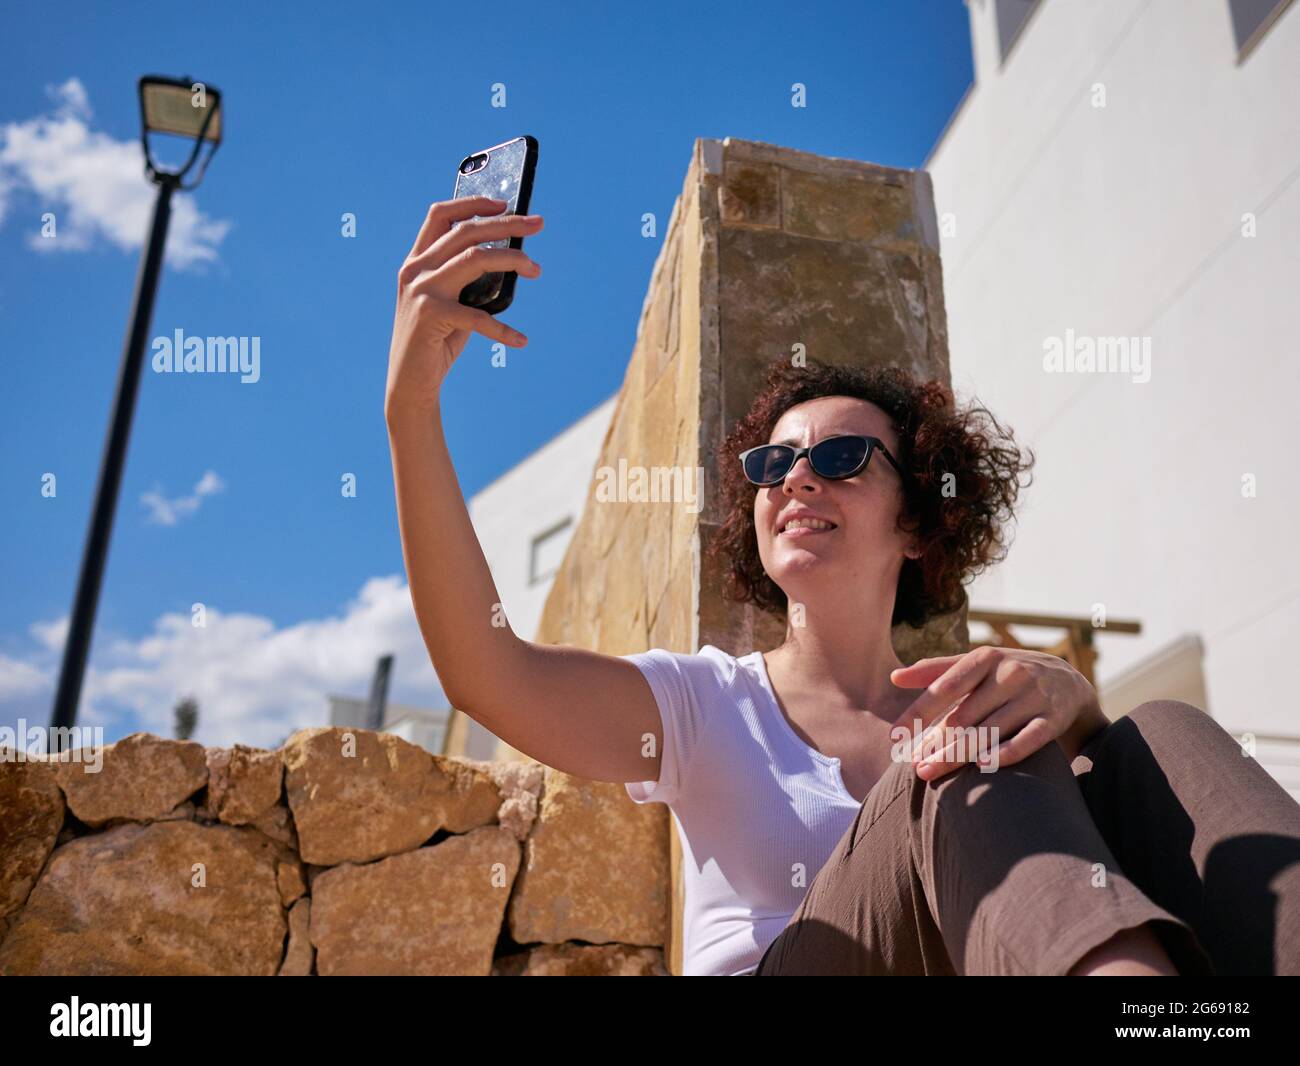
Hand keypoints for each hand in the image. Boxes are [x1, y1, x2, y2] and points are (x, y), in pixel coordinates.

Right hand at [385, 196, 543, 419]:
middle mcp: (415, 270)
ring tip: (536, 270)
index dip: (472, 203)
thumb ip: (467, 280)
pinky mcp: (431, 316)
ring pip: (475, 258)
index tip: (505, 203)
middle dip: (507, 224)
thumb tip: (511, 262)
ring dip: (513, 260)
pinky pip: (479, 317)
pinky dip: (504, 330)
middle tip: (538, 225)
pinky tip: (521, 341)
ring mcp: (422, 290)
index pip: (440, 216)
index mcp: (417, 261)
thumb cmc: (436, 340)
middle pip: (466, 232)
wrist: (409, 382)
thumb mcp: (450, 302)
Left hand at [889, 645, 1103, 780]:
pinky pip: (1028, 739)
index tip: (895, 734)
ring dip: (960, 754)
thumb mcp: (976, 664)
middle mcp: (1010, 674)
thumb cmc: (1007, 674)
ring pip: (991, 730)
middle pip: (965, 716)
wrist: (1068, 680)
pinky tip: (983, 765)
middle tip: (916, 766)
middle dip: (937, 743)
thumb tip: (894, 677)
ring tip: (933, 772)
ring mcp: (1033, 696)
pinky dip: (1006, 752)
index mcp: (985, 658)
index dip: (918, 711)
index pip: (945, 687)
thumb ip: (937, 670)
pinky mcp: (1053, 719)